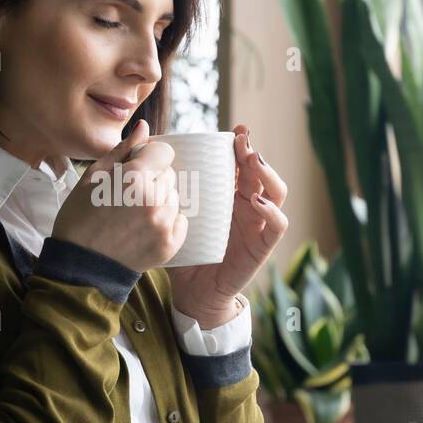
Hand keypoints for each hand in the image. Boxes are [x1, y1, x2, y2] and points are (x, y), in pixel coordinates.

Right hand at [52, 119, 188, 272]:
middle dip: (154, 179)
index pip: (164, 152)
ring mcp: (164, 224)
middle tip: (129, 195)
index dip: (150, 157)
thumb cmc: (80, 217)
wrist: (80, 266)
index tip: (138, 167)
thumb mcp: (93, 177)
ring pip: (174, 197)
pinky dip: (166, 221)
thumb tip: (144, 128)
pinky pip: (180, 221)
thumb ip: (123, 150)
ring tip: (134, 214)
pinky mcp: (170, 245)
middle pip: (170, 175)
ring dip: (160, 200)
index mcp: (134, 178)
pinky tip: (143, 228)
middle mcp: (154, 200)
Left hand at [170, 123, 287, 327]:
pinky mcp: (263, 246)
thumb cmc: (183, 252)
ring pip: (276, 192)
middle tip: (241, 140)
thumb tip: (144, 160)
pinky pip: (277, 225)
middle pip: (260, 172)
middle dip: (253, 152)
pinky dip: (272, 211)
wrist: (193, 292)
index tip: (234, 131)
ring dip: (267, 173)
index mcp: (230, 196)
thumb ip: (163, 194)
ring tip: (252, 161)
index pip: (242, 165)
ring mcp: (259, 224)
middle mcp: (249, 206)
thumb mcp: (173, 218)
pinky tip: (257, 201)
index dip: (242, 146)